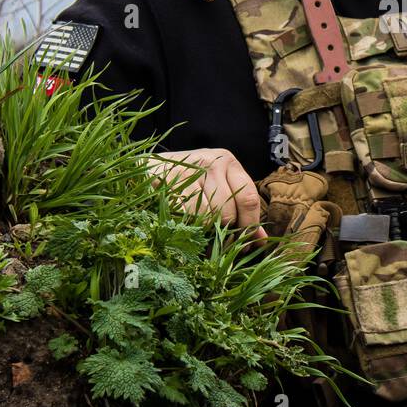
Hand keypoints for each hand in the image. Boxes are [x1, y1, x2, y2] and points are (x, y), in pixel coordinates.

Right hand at [148, 148, 266, 242]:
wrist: (145, 168)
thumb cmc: (187, 181)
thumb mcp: (216, 186)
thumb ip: (240, 208)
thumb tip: (261, 239)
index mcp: (227, 161)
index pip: (248, 198)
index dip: (250, 226)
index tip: (247, 244)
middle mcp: (210, 163)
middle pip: (228, 211)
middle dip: (226, 234)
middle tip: (219, 246)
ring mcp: (188, 172)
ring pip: (208, 217)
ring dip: (205, 234)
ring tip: (200, 236)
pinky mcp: (168, 184)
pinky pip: (186, 218)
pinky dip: (188, 229)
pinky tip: (185, 229)